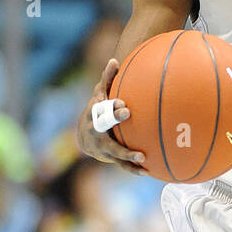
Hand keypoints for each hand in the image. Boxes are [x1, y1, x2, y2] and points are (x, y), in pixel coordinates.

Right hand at [77, 57, 146, 174]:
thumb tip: (114, 60)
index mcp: (94, 112)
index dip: (108, 101)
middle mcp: (95, 129)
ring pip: (113, 150)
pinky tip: (147, 172)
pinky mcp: (110, 158)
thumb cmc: (97, 111)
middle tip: (127, 112)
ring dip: (126, 154)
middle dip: (113, 117)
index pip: (100, 105)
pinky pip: (122, 165)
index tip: (119, 98)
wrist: (84, 137)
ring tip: (142, 157)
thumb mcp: (99, 94)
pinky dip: (133, 169)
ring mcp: (101, 146)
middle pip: (103, 124)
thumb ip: (107, 79)